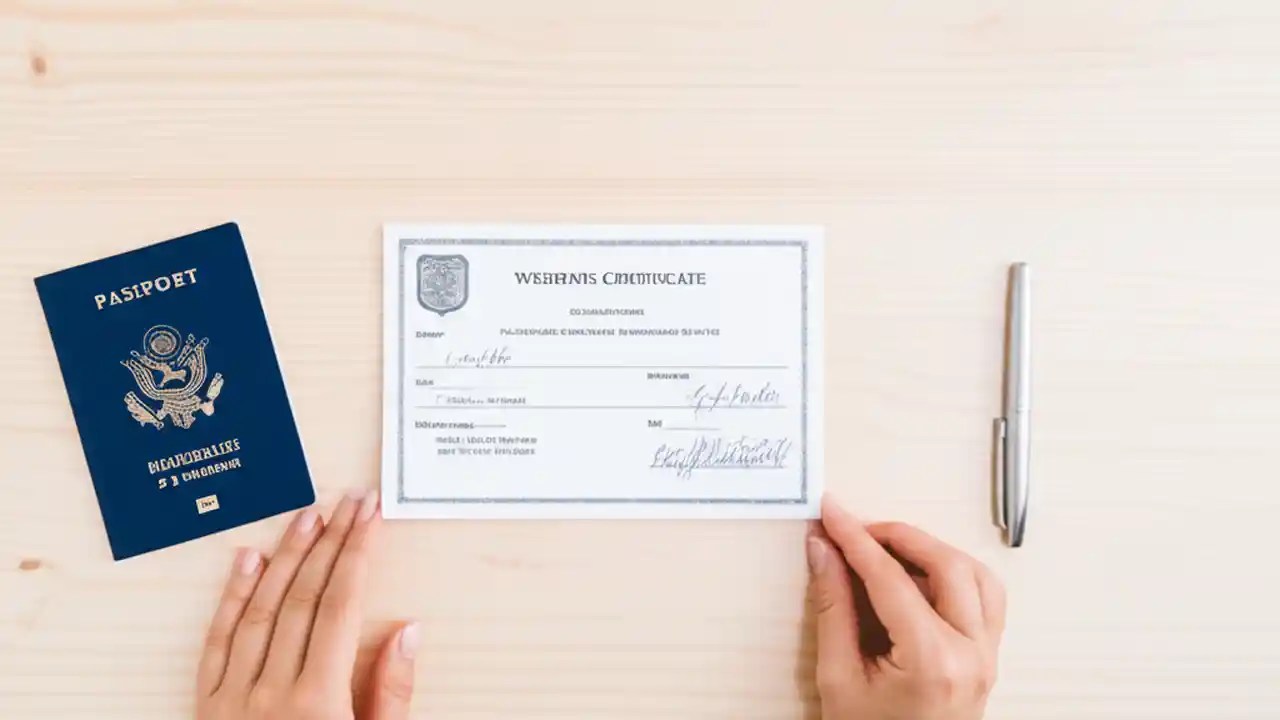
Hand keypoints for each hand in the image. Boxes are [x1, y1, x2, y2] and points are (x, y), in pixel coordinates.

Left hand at [196, 490, 417, 719]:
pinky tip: (248, 560)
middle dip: (331, 542)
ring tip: (308, 519)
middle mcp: (273, 693)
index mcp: (320, 702)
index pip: (341, 607)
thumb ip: (392, 693)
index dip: (358, 554)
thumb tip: (408, 631)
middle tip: (349, 503)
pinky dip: (232, 597)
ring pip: (260, 610)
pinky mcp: (208, 708)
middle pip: (303, 598)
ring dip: (287, 558)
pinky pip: (217, 642)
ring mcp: (234, 699)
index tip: (370, 517)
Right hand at [806, 496, 1005, 719]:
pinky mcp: (988, 659)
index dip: (856, 540)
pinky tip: (922, 575)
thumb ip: (833, 607)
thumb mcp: (838, 678)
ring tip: (888, 548)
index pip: (890, 579)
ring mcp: (987, 658)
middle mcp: (971, 656)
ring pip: (976, 575)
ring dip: (934, 551)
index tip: (833, 514)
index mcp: (932, 663)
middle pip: (946, 565)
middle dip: (898, 536)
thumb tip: (824, 551)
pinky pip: (987, 599)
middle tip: (857, 528)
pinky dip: (957, 575)